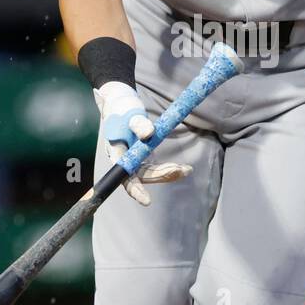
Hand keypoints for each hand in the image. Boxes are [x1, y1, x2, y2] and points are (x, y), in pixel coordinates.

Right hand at [93, 81, 192, 205]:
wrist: (120, 103)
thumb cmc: (121, 108)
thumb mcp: (128, 114)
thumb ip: (138, 124)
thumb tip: (149, 134)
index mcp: (117, 153)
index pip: (125, 177)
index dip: (135, 190)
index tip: (147, 201)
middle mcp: (125, 161)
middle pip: (143, 177)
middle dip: (162, 175)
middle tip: (180, 169)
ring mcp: (134, 160)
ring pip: (152, 174)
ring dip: (169, 173)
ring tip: (186, 169)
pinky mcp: (143, 157)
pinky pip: (157, 168)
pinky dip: (170, 169)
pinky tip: (184, 169)